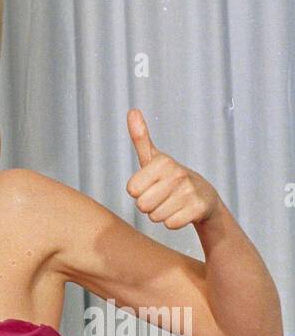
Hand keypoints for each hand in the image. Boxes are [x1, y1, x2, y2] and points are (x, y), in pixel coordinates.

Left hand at [126, 109, 219, 228]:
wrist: (204, 195)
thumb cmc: (170, 177)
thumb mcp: (154, 158)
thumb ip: (140, 137)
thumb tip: (132, 110)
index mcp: (162, 162)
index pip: (132, 190)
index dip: (139, 192)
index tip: (151, 185)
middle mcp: (177, 174)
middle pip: (142, 205)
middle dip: (149, 205)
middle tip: (161, 197)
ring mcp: (189, 191)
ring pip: (156, 216)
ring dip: (161, 214)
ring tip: (172, 203)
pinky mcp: (198, 208)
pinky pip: (171, 224)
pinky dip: (173, 222)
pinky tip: (181, 212)